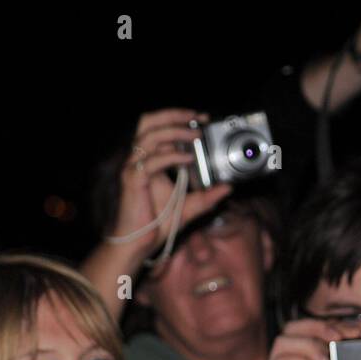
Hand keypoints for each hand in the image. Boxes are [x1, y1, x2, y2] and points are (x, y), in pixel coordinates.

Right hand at [108, 109, 232, 259]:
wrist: (139, 243)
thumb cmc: (156, 224)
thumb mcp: (189, 207)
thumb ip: (207, 196)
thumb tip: (227, 188)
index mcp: (150, 160)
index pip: (160, 127)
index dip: (179, 118)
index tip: (202, 119)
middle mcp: (140, 159)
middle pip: (149, 121)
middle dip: (174, 115)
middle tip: (197, 119)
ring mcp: (133, 168)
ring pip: (149, 136)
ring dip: (174, 132)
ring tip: (195, 135)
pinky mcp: (132, 180)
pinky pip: (151, 161)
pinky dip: (171, 156)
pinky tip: (187, 158)